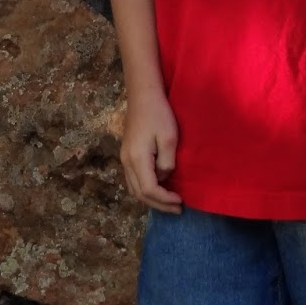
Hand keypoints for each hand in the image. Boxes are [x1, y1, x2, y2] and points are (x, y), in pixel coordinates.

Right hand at [120, 87, 182, 213]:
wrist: (143, 96)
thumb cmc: (159, 114)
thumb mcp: (169, 138)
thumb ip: (167, 163)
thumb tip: (164, 177)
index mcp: (137, 159)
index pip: (149, 189)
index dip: (165, 199)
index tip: (181, 201)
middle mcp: (127, 162)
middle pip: (139, 194)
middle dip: (159, 204)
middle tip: (177, 209)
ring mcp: (124, 159)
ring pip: (134, 189)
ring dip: (151, 199)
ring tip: (169, 203)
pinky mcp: (127, 154)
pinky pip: (134, 180)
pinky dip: (146, 189)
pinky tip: (159, 188)